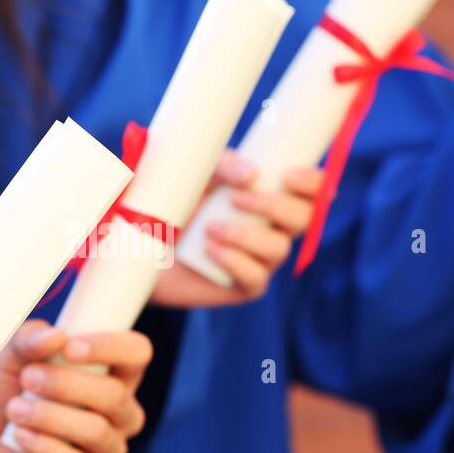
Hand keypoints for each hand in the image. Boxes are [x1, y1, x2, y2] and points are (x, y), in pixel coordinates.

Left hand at [0, 320, 151, 452]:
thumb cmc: (14, 389)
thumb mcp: (12, 357)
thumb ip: (29, 340)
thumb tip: (55, 336)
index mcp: (115, 373)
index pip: (137, 352)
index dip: (110, 347)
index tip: (69, 347)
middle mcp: (122, 411)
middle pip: (115, 395)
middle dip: (67, 384)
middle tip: (28, 377)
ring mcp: (109, 448)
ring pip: (97, 431)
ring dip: (50, 416)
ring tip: (14, 409)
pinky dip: (46, 448)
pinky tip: (22, 436)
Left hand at [151, 151, 323, 307]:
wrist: (140, 243)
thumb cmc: (174, 202)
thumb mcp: (197, 173)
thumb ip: (223, 166)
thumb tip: (252, 174)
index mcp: (271, 196)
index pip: (311, 190)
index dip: (313, 183)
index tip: (289, 175)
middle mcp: (274, 228)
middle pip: (304, 218)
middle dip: (274, 206)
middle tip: (235, 199)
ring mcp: (261, 259)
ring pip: (279, 249)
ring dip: (246, 235)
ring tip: (210, 228)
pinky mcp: (244, 286)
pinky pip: (256, 277)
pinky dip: (234, 260)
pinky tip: (210, 250)